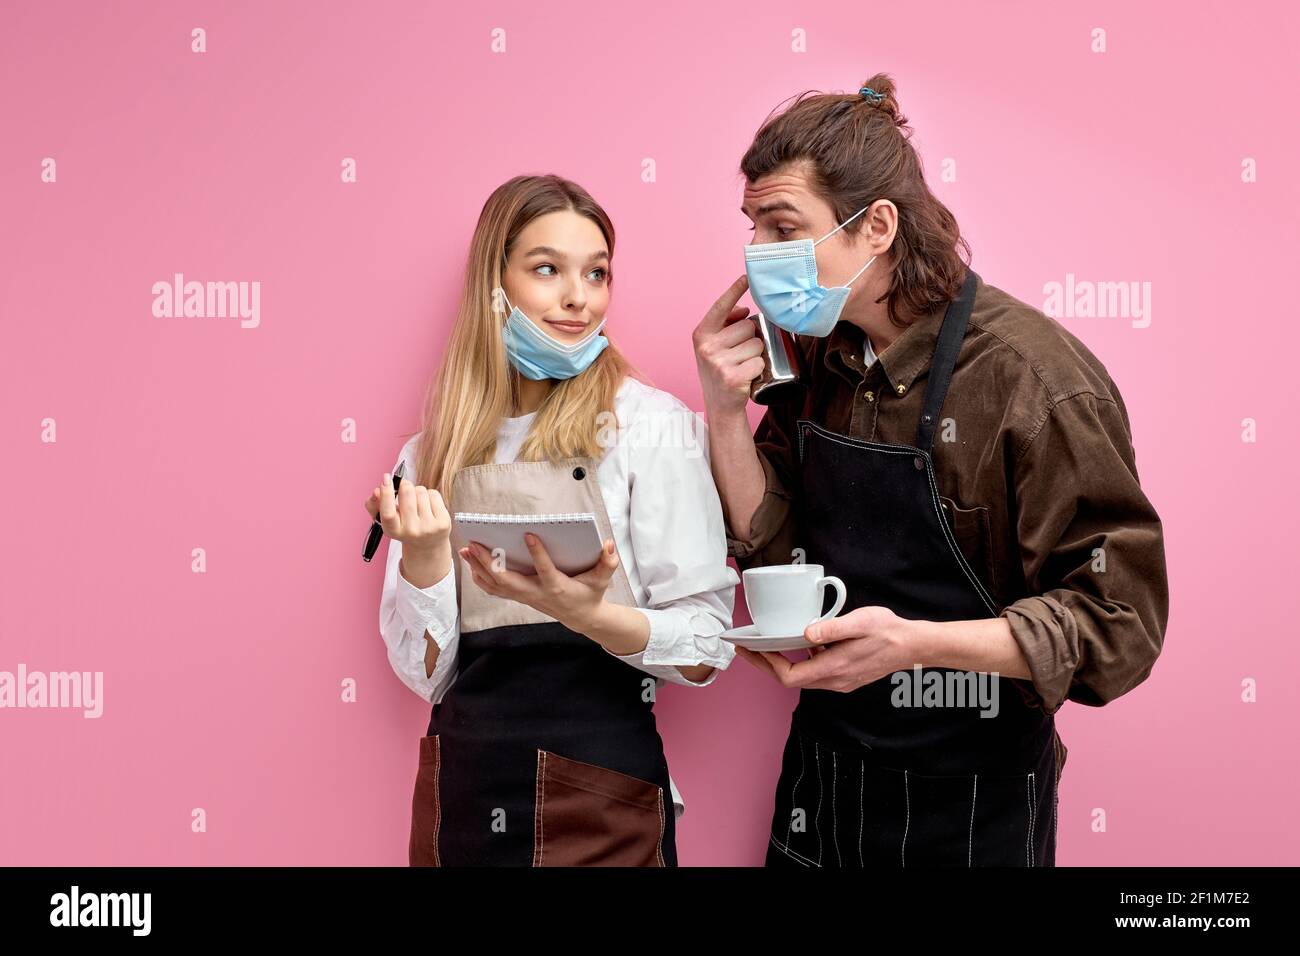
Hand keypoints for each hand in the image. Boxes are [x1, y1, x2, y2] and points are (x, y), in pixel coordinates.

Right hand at [364, 471, 450, 555]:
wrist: (427, 544)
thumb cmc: (404, 527)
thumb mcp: (386, 519)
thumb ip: (375, 505)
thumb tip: (377, 491)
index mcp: (393, 530)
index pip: (388, 512)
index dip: (386, 494)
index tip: (386, 478)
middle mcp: (411, 531)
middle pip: (407, 493)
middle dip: (405, 485)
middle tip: (404, 489)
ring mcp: (429, 527)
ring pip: (421, 491)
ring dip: (418, 491)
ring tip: (417, 503)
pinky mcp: (443, 522)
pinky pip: (434, 494)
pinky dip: (430, 495)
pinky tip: (428, 506)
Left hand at [459, 532, 619, 633]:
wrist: (581, 617)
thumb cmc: (590, 594)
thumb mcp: (602, 580)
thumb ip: (608, 563)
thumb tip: (608, 545)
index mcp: (557, 587)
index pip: (545, 570)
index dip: (538, 554)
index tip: (529, 534)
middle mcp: (536, 593)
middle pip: (507, 580)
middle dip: (489, 562)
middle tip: (476, 544)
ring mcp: (525, 597)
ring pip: (496, 585)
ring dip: (479, 568)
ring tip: (466, 550)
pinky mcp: (519, 597)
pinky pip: (494, 590)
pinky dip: (480, 577)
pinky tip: (471, 564)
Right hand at [692, 274, 764, 416]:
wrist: (719, 404)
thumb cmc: (721, 370)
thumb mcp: (715, 346)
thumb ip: (726, 325)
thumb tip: (745, 309)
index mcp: (701, 334)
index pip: (721, 307)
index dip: (735, 290)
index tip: (746, 276)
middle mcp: (706, 346)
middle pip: (748, 327)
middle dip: (752, 339)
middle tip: (740, 355)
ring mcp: (718, 362)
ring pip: (757, 344)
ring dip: (757, 355)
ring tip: (743, 366)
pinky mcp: (731, 377)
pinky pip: (759, 362)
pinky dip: (759, 369)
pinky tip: (747, 377)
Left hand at [732, 606, 918, 691]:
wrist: (912, 645)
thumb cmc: (888, 632)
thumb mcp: (859, 622)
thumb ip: (831, 628)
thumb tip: (806, 632)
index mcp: (833, 668)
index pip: (789, 676)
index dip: (766, 664)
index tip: (752, 649)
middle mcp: (834, 680)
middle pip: (790, 680)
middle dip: (766, 664)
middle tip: (748, 649)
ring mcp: (840, 681)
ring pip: (802, 678)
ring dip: (781, 665)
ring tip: (766, 647)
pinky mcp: (845, 677)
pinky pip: (815, 674)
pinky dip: (800, 663)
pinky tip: (799, 646)